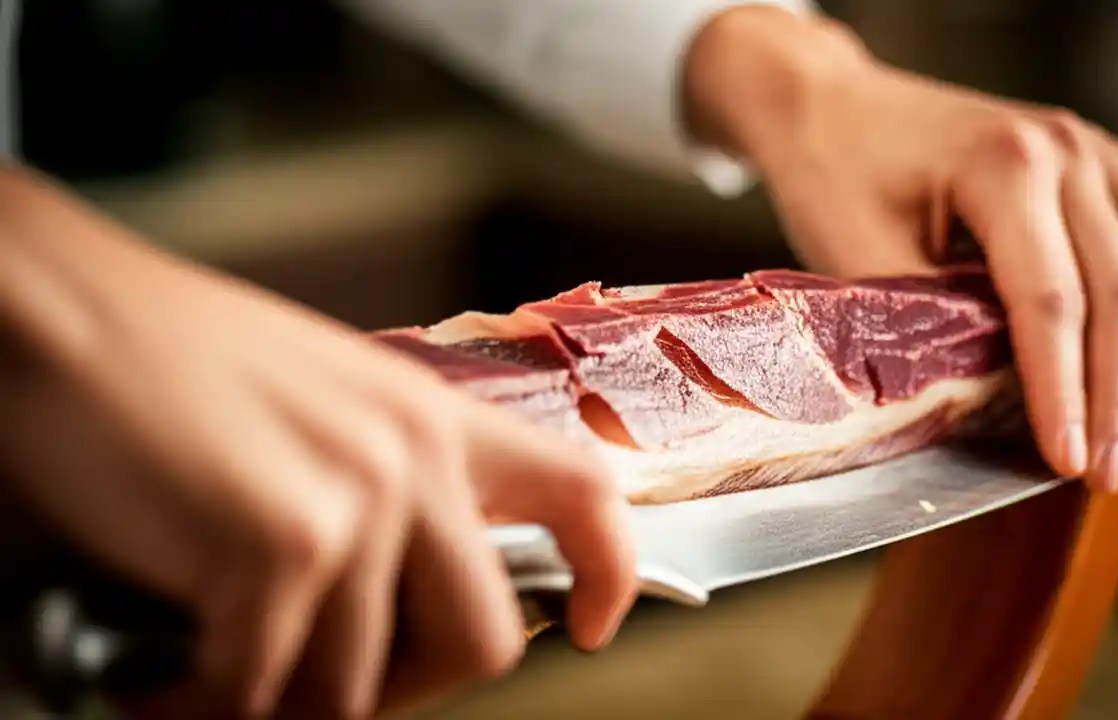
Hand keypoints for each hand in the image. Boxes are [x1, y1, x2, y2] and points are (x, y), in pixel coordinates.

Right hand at [0, 168, 636, 718]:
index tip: (600, 624)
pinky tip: (155, 674)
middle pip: (483, 639)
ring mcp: (356, 501)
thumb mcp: (322, 401)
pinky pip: (261, 688)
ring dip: (282, 701)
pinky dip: (201, 703)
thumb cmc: (171, 359)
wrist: (61, 310)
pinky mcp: (280, 545)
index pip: (579, 490)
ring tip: (209, 677)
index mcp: (434, 416)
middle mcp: (414, 458)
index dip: (608, 567)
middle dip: (408, 689)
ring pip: (357, 686)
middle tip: (326, 685)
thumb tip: (393, 590)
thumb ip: (382, 480)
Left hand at [684, 7, 1117, 492]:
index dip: (1064, 392)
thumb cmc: (831, 172)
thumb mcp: (855, 256)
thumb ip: (921, 327)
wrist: (828, 106)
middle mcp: (1066, 150)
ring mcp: (1093, 146)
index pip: (1051, 303)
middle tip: (1104, 468)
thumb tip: (980, 404)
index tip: (1067, 460)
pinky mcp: (1100, 155)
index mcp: (1003, 167)